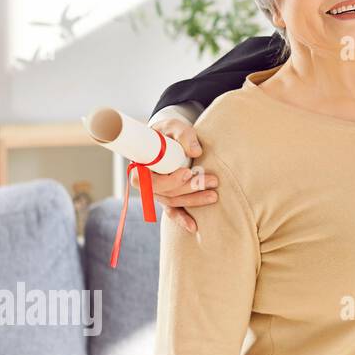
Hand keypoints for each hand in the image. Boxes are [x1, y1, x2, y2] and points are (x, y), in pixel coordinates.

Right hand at [129, 117, 217, 233]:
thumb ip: (184, 135)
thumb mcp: (175, 127)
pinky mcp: (168, 196)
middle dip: (189, 189)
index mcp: (140, 165)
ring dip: (194, 201)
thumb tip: (196, 152)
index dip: (167, 180)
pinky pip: (172, 211)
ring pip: (172, 201)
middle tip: (212, 181)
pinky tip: (194, 227)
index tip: (187, 173)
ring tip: (214, 195)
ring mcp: (157, 191)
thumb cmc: (169, 131)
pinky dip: (182, 219)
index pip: (147, 181)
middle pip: (164, 193)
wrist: (169, 137)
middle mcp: (146, 182)